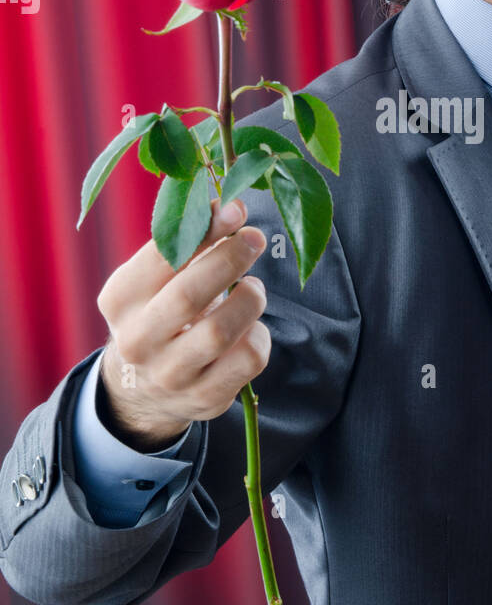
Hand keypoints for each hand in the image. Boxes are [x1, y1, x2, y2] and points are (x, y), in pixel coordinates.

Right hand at [96, 197, 270, 449]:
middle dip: (230, 259)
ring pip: (222, 331)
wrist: (143, 388)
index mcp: (120, 299)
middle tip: (254, 239)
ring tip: (251, 290)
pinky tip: (249, 328)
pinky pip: (248, 359)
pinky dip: (259, 334)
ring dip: (249, 299)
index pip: (162, 257)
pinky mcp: (205, 398)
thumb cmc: (159, 312)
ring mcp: (170, 376)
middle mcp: (137, 341)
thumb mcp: (156, 278)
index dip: (204, 229)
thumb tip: (230, 206)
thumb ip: (187, 243)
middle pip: (190, 296)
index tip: (235, 209)